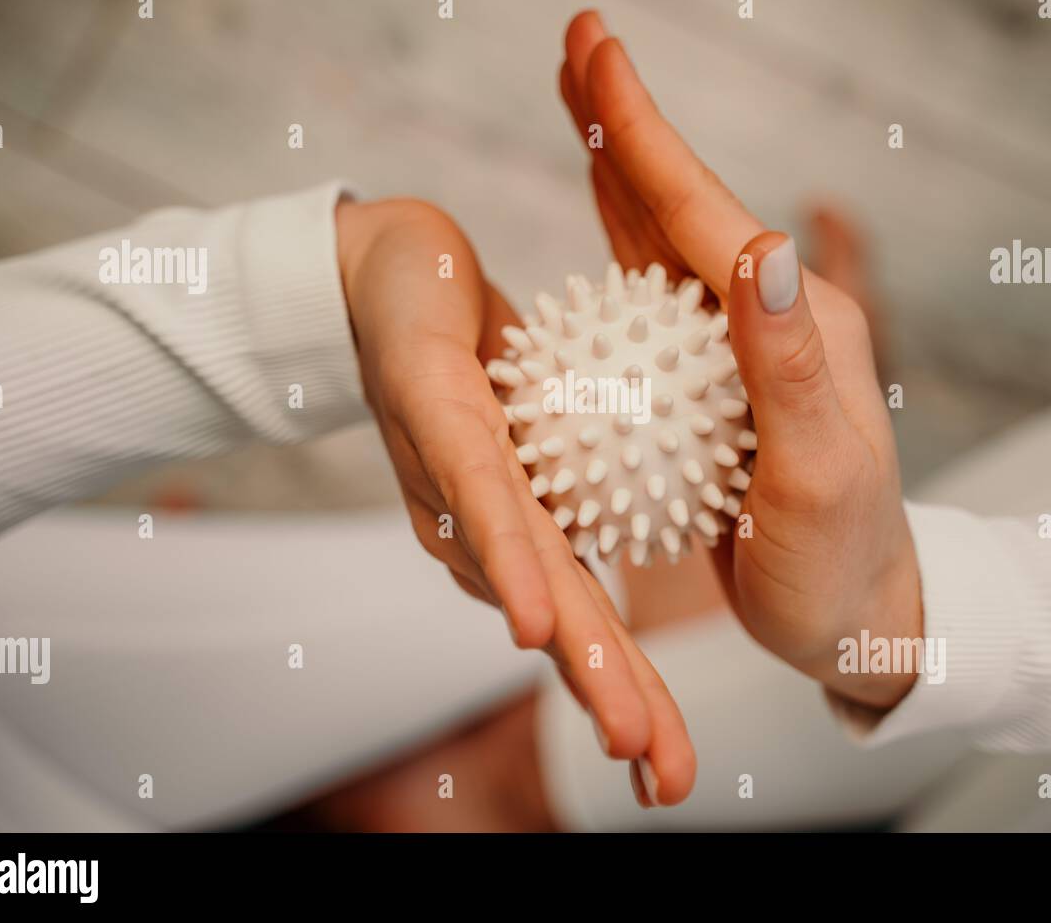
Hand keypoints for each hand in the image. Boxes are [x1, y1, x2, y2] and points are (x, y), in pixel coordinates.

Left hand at [334, 198, 694, 802]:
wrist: (380, 266)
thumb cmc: (472, 346)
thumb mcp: (553, 420)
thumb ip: (590, 476)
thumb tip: (637, 527)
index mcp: (514, 529)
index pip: (582, 616)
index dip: (627, 688)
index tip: (670, 765)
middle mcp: (478, 527)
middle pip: (559, 622)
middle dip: (615, 704)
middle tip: (670, 784)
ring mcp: (452, 480)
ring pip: (526, 578)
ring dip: (579, 657)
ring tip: (630, 732)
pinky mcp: (435, 419)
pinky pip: (478, 497)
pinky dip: (510, 560)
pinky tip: (535, 620)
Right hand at [560, 12, 921, 711]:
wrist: (852, 620)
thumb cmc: (840, 564)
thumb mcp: (822, 479)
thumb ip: (791, 369)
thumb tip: (763, 249)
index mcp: (798, 323)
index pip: (705, 214)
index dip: (642, 132)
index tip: (594, 48)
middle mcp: (767, 320)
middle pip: (677, 206)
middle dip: (624, 121)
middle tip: (577, 42)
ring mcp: (736, 351)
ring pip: (660, 244)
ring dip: (618, 170)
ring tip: (578, 102)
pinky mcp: (711, 387)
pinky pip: (648, 309)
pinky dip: (616, 252)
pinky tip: (590, 229)